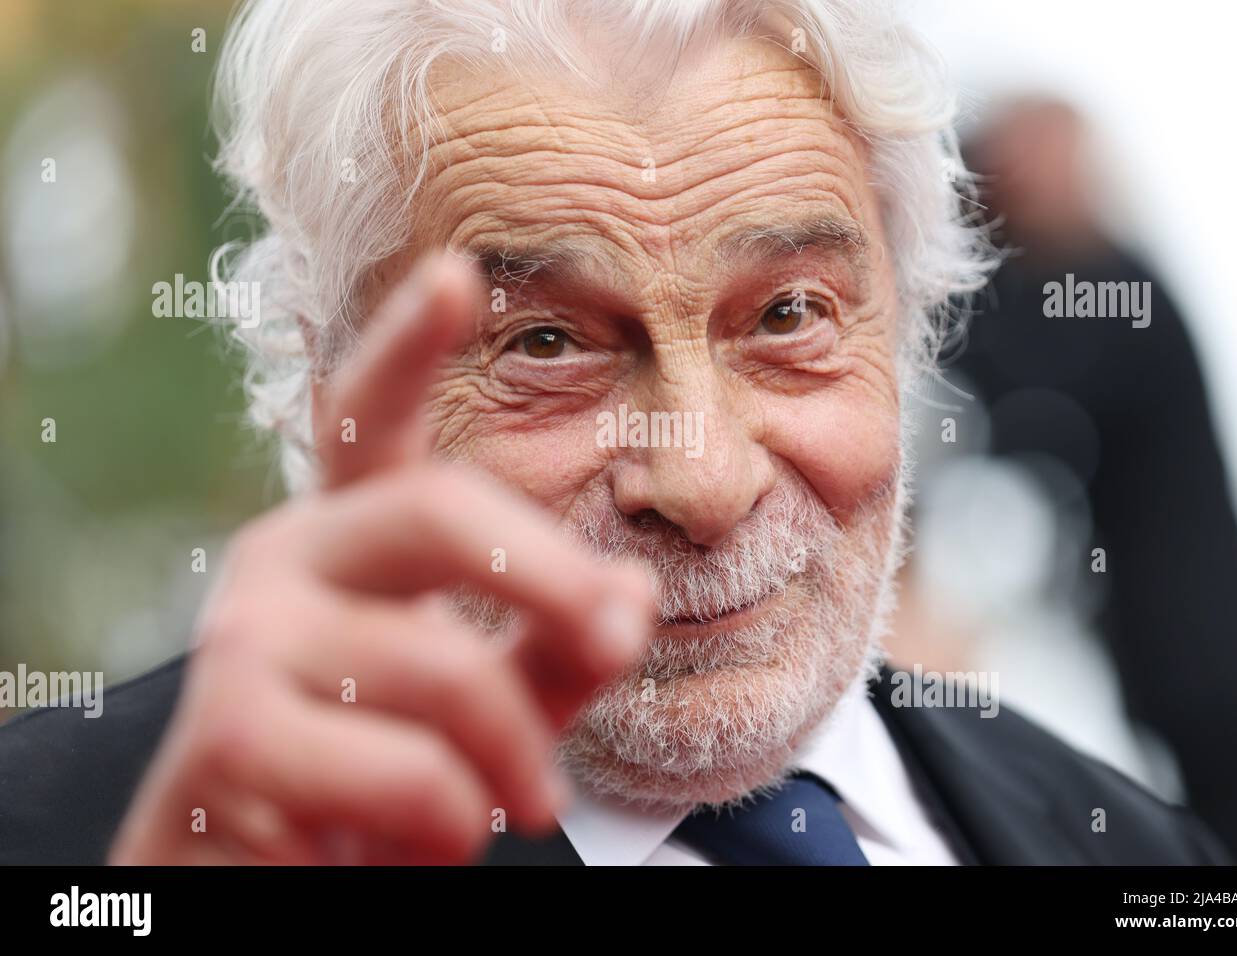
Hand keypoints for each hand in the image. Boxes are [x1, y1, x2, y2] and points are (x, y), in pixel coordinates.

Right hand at [108, 254, 651, 863]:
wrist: (265, 876)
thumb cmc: (383, 770)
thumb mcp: (491, 696)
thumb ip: (558, 641)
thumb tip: (631, 594)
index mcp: (348, 533)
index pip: (370, 416)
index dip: (408, 343)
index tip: (455, 271)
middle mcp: (285, 557)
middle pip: (442, 510)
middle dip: (553, 578)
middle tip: (618, 641)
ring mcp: (244, 640)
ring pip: (443, 667)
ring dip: (513, 756)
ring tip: (522, 806)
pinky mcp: (224, 737)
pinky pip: (402, 771)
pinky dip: (453, 821)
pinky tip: (437, 839)